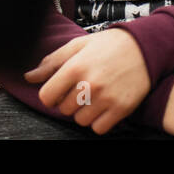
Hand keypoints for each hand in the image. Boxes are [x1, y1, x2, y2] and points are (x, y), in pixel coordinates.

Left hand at [23, 29, 150, 134]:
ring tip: (92, 96)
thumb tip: (29, 77)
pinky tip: (103, 106)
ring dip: (83, 112)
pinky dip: (98, 121)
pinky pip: (98, 128)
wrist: (144, 47)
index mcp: (75, 67)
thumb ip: (51, 62)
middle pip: (64, 109)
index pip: (47, 96)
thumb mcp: (76, 46)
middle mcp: (89, 85)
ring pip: (80, 120)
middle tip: (80, 89)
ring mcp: (106, 99)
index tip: (58, 91)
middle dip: (68, 101)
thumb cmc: (107, 45)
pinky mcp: (121, 109)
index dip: (50, 95)